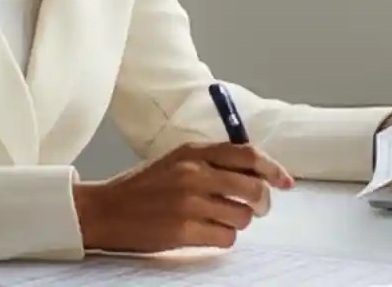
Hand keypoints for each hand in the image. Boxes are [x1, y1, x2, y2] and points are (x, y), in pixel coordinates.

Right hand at [72, 142, 294, 251]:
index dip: (273, 168)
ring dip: (238, 223)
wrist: (105, 210)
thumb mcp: (177, 161)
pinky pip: (225, 239)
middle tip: (256, 209)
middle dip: (262, 203)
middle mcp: (193, 174)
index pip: (247, 155)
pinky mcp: (182, 231)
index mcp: (193, 152)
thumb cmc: (143, 187)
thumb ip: (212, 162)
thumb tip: (257, 172)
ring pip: (242, 217)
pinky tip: (206, 234)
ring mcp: (188, 203)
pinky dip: (222, 239)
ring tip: (219, 220)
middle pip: (253, 188)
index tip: (285, 181)